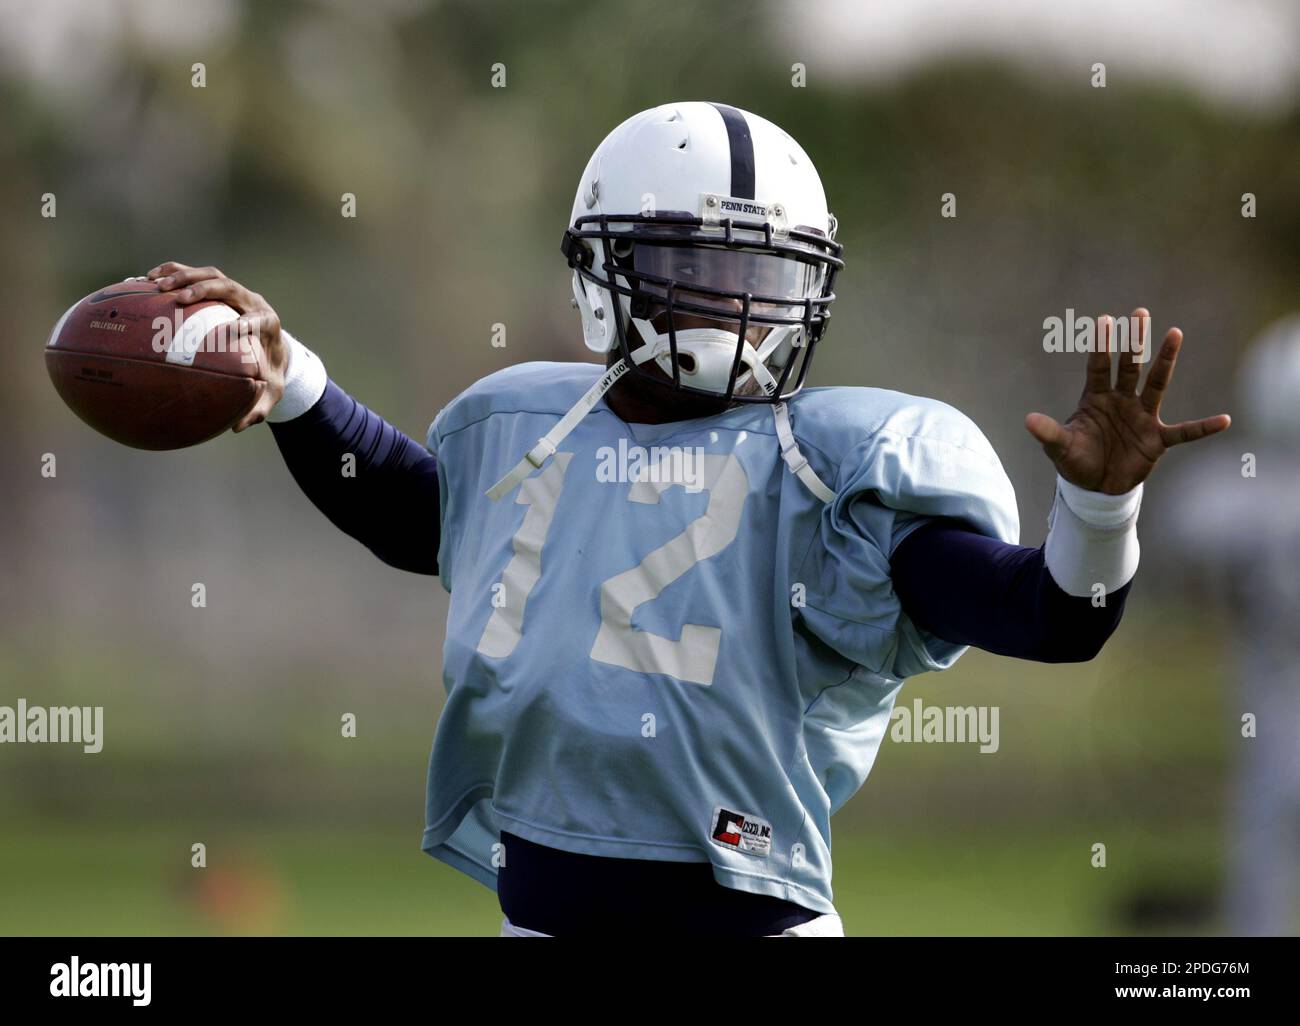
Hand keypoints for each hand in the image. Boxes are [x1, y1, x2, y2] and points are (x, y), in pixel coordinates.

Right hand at [146, 262, 287, 431]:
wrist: (273, 345)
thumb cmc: (269, 371)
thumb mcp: (270, 393)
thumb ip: (258, 409)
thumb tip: (237, 427)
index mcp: (269, 324)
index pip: (260, 319)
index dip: (248, 322)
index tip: (232, 330)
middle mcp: (251, 301)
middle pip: (229, 287)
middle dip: (204, 289)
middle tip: (179, 299)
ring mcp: (234, 292)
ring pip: (210, 275)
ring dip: (183, 276)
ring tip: (155, 284)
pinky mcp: (217, 288)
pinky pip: (193, 275)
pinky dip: (170, 274)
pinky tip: (143, 280)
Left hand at [1025, 308, 1230, 493]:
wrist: (1095, 487)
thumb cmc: (1076, 461)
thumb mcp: (1060, 449)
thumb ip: (1048, 434)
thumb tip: (1027, 421)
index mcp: (1096, 398)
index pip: (1098, 366)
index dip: (1101, 345)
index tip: (1104, 320)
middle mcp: (1121, 401)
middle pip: (1129, 366)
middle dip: (1133, 341)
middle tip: (1139, 313)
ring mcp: (1142, 417)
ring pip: (1156, 384)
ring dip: (1165, 361)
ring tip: (1175, 333)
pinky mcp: (1157, 439)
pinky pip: (1184, 432)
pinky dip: (1203, 427)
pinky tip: (1224, 420)